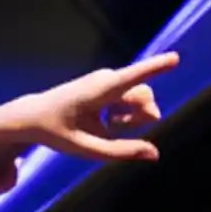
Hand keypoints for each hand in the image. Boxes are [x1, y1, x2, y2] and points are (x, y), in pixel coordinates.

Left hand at [0, 52, 179, 184]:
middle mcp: (106, 78)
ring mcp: (109, 78)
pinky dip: (126, 114)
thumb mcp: (86, 148)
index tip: (175, 58)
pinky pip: (134, 99)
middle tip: (112, 128)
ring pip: (142, 99)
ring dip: (131, 118)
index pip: (132, 78)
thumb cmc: (57, 132)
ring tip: (106, 125)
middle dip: (139, 119)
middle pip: (145, 98)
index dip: (155, 68)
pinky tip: (106, 120)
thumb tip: (154, 153)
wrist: (35, 115)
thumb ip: (120, 152)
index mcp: (99, 91)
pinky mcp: (110, 82)